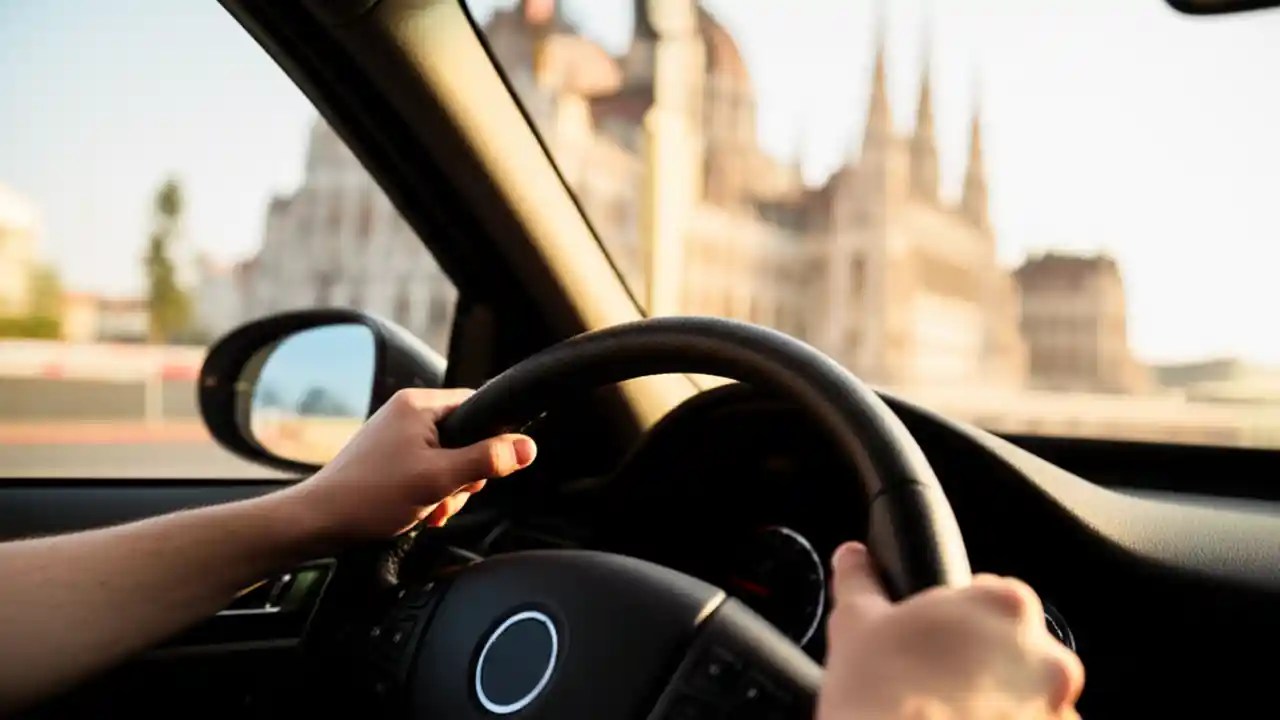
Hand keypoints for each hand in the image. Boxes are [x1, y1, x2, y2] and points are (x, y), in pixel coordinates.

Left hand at [279, 388, 536, 548]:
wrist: (318, 522)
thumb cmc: (370, 497)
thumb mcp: (439, 479)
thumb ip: (486, 460)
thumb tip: (527, 447)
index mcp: (419, 404)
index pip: (477, 407)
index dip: (490, 439)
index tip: (484, 469)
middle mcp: (407, 413)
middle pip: (465, 438)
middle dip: (464, 475)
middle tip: (446, 496)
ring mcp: (396, 436)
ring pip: (448, 459)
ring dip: (447, 490)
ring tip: (427, 508)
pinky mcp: (388, 458)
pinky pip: (427, 470)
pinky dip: (429, 493)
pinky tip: (418, 511)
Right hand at [816, 543, 1083, 719]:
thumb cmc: (879, 694)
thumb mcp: (854, 625)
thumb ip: (860, 581)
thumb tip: (852, 557)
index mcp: (1003, 605)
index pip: (992, 594)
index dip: (958, 617)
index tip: (932, 639)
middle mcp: (1045, 655)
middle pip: (1016, 647)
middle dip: (982, 662)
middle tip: (933, 682)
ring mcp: (1056, 708)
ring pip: (1027, 696)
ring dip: (998, 701)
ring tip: (945, 713)